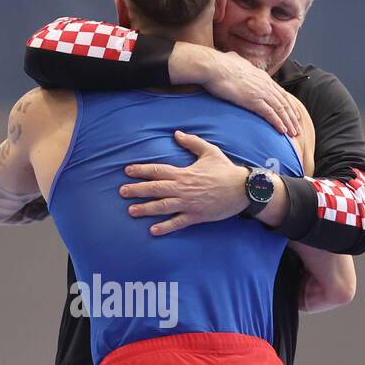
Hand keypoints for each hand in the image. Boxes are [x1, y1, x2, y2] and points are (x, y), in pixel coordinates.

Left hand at [121, 131, 246, 235]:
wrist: (243, 189)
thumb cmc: (226, 170)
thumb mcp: (210, 151)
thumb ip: (192, 142)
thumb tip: (176, 134)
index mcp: (184, 173)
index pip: (158, 170)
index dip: (141, 171)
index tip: (127, 171)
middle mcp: (183, 189)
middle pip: (155, 189)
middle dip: (137, 190)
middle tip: (122, 192)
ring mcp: (189, 203)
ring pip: (162, 206)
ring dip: (146, 209)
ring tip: (131, 211)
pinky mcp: (196, 216)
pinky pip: (177, 222)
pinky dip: (165, 227)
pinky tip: (153, 231)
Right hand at [198, 47, 300, 136]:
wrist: (213, 66)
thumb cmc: (219, 64)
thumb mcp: (233, 60)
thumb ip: (238, 62)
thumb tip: (233, 58)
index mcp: (261, 76)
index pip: (280, 92)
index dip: (288, 104)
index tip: (293, 113)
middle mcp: (265, 83)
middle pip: (284, 102)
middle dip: (292, 116)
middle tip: (297, 128)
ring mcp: (260, 92)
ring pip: (280, 109)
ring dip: (288, 122)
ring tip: (293, 133)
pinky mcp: (254, 100)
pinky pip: (270, 114)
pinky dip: (278, 123)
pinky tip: (282, 131)